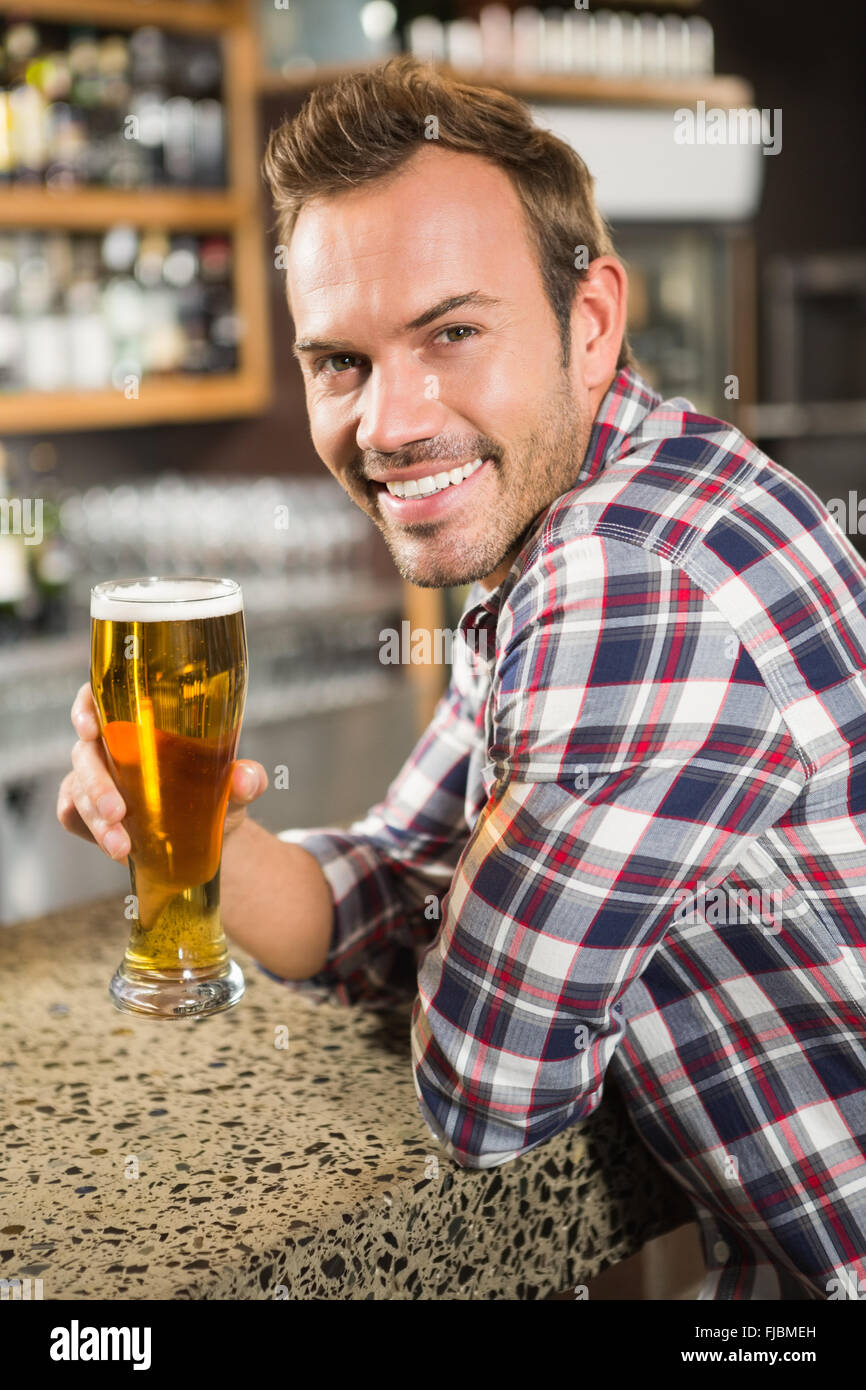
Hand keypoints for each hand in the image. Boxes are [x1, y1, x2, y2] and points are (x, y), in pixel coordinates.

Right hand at [56, 682, 267, 862]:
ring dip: (96, 819)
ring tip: (122, 846)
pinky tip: (115, 847)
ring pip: (77, 789)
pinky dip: (89, 830)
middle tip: (118, 812)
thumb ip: (246, 780)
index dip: (86, 706)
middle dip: (96, 784)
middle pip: (85, 752)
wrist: (209, 837)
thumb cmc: (216, 795)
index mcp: (141, 722)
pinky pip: (71, 814)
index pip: (100, 698)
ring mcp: (95, 777)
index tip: (90, 728)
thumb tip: (245, 780)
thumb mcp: (236, 787)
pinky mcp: (87, 809)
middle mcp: (111, 745)